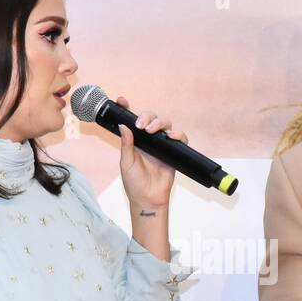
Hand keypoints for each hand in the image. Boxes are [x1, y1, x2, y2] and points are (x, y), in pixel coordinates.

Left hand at [114, 95, 182, 210]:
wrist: (148, 199)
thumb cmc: (135, 183)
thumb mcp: (126, 163)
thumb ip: (126, 144)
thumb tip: (123, 126)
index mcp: (136, 141)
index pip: (132, 120)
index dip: (127, 109)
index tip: (121, 101)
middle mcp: (149, 140)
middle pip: (151, 118)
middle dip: (146, 116)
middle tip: (141, 124)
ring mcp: (162, 145)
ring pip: (165, 124)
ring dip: (159, 123)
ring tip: (152, 130)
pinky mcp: (174, 152)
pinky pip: (180, 138)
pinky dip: (177, 134)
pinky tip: (170, 136)